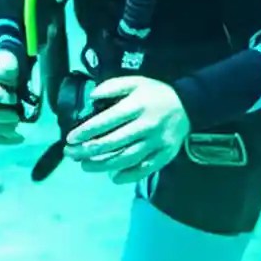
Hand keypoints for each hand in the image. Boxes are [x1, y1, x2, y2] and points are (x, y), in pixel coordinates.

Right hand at [0, 51, 23, 144]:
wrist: (4, 75)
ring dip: (6, 129)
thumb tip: (4, 72)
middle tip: (19, 114)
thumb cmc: (6, 67)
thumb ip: (6, 66)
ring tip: (20, 124)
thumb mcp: (7, 61)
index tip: (15, 97)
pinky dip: (6, 139)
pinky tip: (20, 137)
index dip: (0, 98)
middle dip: (4, 117)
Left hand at [64, 75, 190, 183]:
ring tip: (84, 166)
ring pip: (127, 158)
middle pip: (114, 142)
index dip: (87, 131)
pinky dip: (129, 175)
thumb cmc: (154, 94)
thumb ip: (112, 86)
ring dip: (103, 165)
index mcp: (137, 106)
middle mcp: (147, 125)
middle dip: (88, 150)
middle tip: (70, 154)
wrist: (189, 105)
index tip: (70, 138)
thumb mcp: (134, 82)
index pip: (107, 121)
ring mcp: (157, 142)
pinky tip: (113, 177)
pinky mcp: (166, 154)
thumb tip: (92, 96)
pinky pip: (146, 168)